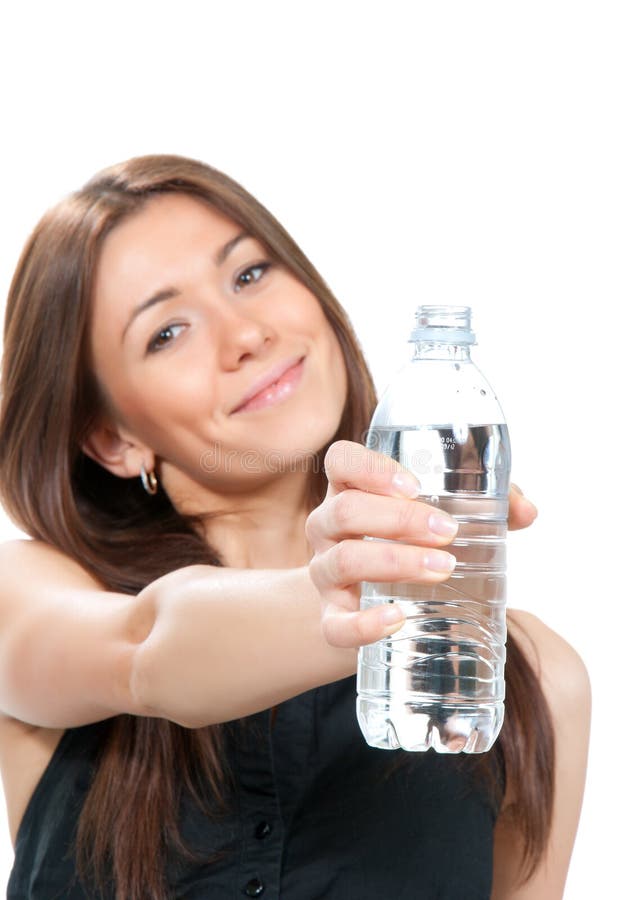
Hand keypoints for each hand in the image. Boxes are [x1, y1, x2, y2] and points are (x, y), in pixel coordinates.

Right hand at [305, 440, 537, 649]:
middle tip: (449, 532)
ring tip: (443, 567)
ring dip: (395, 561)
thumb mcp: (445, 512)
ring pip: (344, 560)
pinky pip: (335, 624)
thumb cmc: (416, 541)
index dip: (370, 468)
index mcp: (352, 489)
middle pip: (346, 510)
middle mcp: (329, 526)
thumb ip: (487, 502)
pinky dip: (364, 623)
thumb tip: (527, 511)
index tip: (415, 485)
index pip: (342, 461)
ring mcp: (325, 572)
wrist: (381, 598)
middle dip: (400, 520)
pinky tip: (398, 618)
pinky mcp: (332, 616)